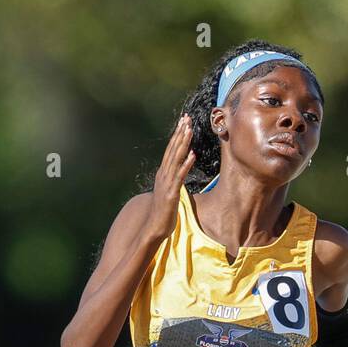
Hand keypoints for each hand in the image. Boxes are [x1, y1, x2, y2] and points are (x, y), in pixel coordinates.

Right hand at [145, 114, 196, 241]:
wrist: (154, 227)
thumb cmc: (163, 212)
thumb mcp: (169, 191)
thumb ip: (173, 180)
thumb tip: (179, 171)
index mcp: (163, 174)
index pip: (171, 151)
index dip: (177, 136)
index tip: (183, 122)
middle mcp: (163, 175)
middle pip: (172, 150)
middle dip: (180, 134)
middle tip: (186, 118)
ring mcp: (167, 183)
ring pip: (175, 159)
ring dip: (182, 144)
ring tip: (189, 130)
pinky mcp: (171, 193)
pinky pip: (180, 176)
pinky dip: (185, 165)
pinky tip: (193, 155)